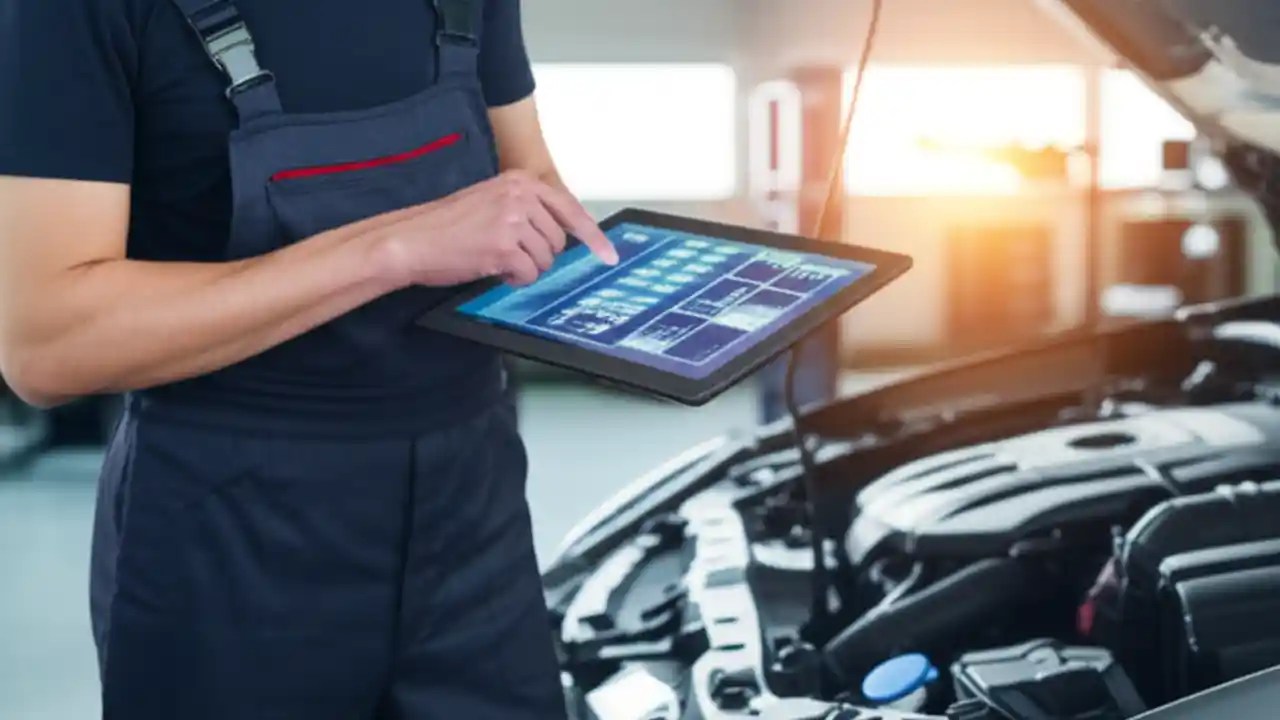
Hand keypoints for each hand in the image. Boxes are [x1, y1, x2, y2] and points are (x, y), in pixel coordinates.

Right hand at [377, 170, 617, 288]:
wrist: (411, 239)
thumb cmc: (446, 225)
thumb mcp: (490, 202)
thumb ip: (525, 210)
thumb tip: (560, 238)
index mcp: (519, 181)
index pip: (569, 209)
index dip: (593, 236)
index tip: (609, 255)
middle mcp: (520, 196)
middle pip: (558, 240)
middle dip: (539, 255)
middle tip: (508, 255)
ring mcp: (513, 220)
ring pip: (545, 260)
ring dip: (525, 268)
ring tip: (495, 259)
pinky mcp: (504, 247)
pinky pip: (528, 274)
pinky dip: (514, 278)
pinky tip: (492, 269)